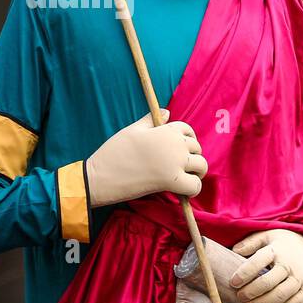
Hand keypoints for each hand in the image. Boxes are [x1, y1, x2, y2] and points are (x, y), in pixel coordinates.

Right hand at [85, 110, 206, 207]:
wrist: (101, 176)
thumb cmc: (113, 152)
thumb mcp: (132, 130)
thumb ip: (151, 120)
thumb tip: (167, 111)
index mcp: (165, 130)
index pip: (187, 130)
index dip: (186, 139)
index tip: (179, 149)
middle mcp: (175, 144)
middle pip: (197, 148)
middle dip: (191, 156)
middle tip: (179, 166)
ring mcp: (175, 162)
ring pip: (201, 166)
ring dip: (196, 172)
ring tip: (185, 177)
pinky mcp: (172, 181)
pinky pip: (195, 185)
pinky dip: (193, 189)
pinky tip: (184, 190)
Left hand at [229, 229, 302, 302]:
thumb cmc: (281, 245)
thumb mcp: (266, 236)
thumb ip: (250, 243)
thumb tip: (235, 250)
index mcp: (277, 249)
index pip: (259, 261)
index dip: (244, 273)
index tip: (233, 283)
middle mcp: (290, 264)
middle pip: (268, 282)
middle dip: (251, 292)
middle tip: (241, 296)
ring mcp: (301, 277)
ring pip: (282, 295)